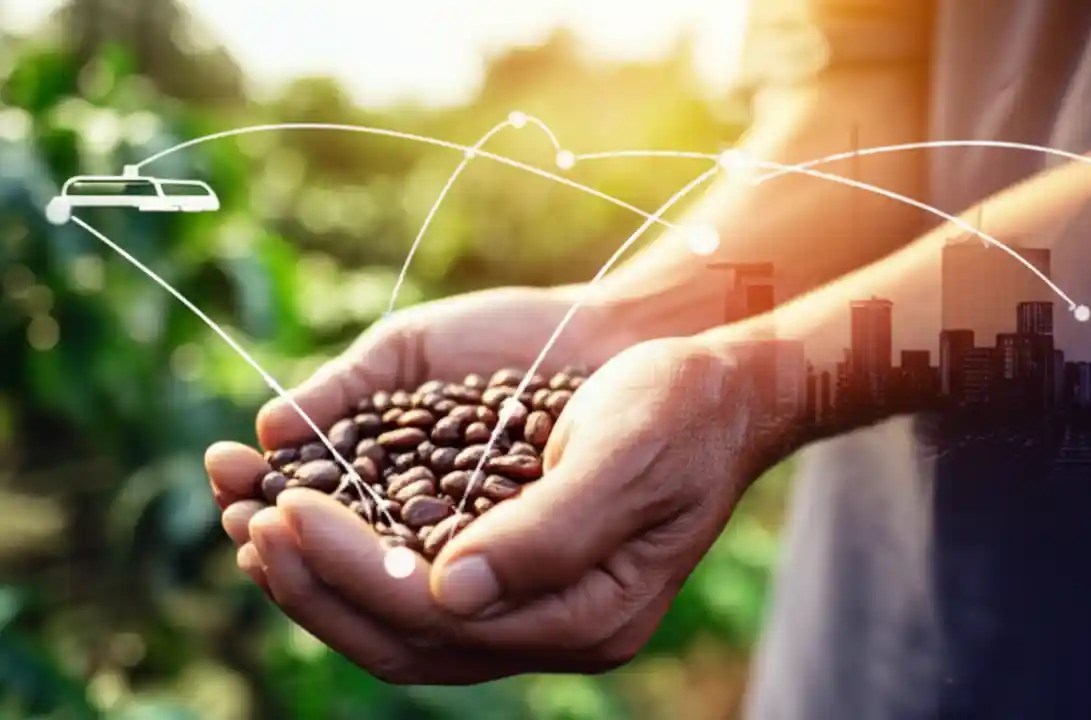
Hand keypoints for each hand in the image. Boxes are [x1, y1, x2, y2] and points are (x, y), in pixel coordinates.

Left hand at [210, 330, 786, 682]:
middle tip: (244, 526)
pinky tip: (304, 513)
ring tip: (246, 524)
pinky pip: (413, 585)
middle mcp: (551, 625)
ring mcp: (529, 603)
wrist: (717, 388)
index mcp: (587, 615)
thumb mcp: (626, 455)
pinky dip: (351, 555)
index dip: (351, 572)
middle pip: (404, 638)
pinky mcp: (512, 567)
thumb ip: (548, 531)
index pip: (440, 616)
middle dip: (314, 586)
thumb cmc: (681, 411)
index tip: (283, 513)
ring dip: (317, 579)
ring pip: (398, 624)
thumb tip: (446, 591)